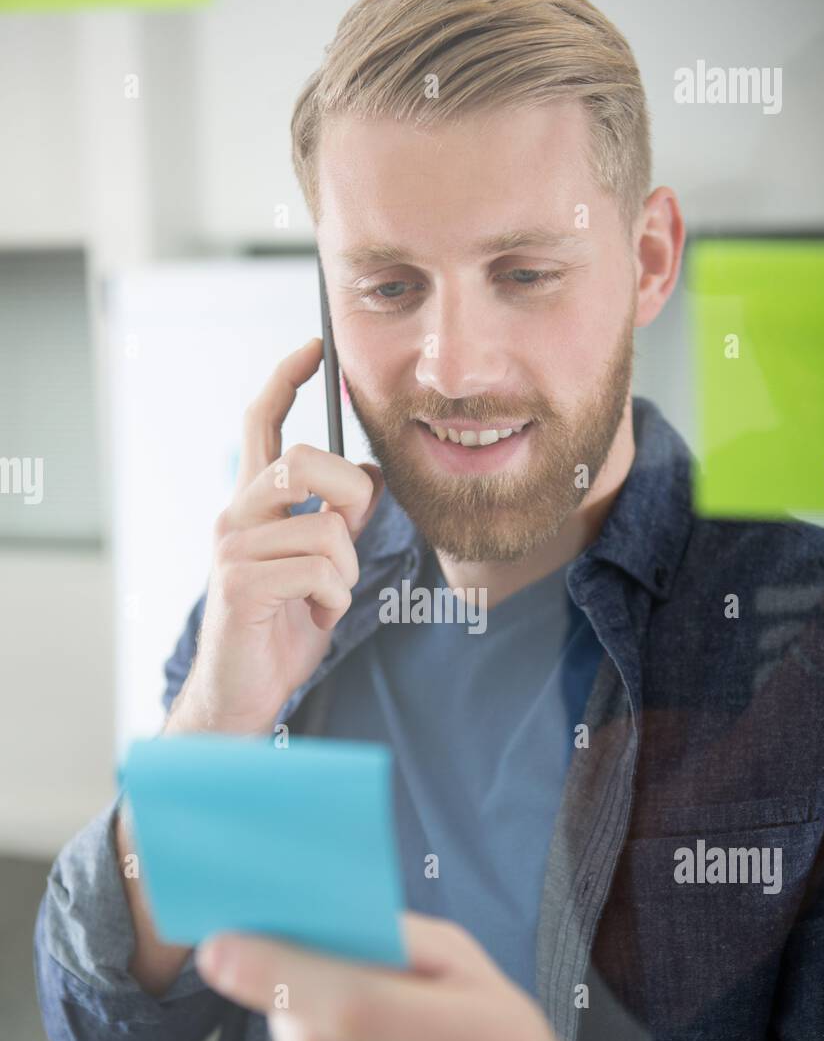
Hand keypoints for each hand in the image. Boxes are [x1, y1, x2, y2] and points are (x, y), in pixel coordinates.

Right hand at [170, 338, 383, 737]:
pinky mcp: (241, 584)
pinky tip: (314, 616)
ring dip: (346, 573)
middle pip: (309, 463)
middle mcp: (236, 515)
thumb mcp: (324, 566)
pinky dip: (335, 599)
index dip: (287, 381)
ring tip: (325, 598)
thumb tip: (372, 474)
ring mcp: (234, 548)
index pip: (264, 425)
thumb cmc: (282, 629)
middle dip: (352, 500)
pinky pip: (320, 571)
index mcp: (254, 505)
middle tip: (348, 543)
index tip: (315, 347)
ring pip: (327, 529)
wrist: (244, 693)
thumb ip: (341, 521)